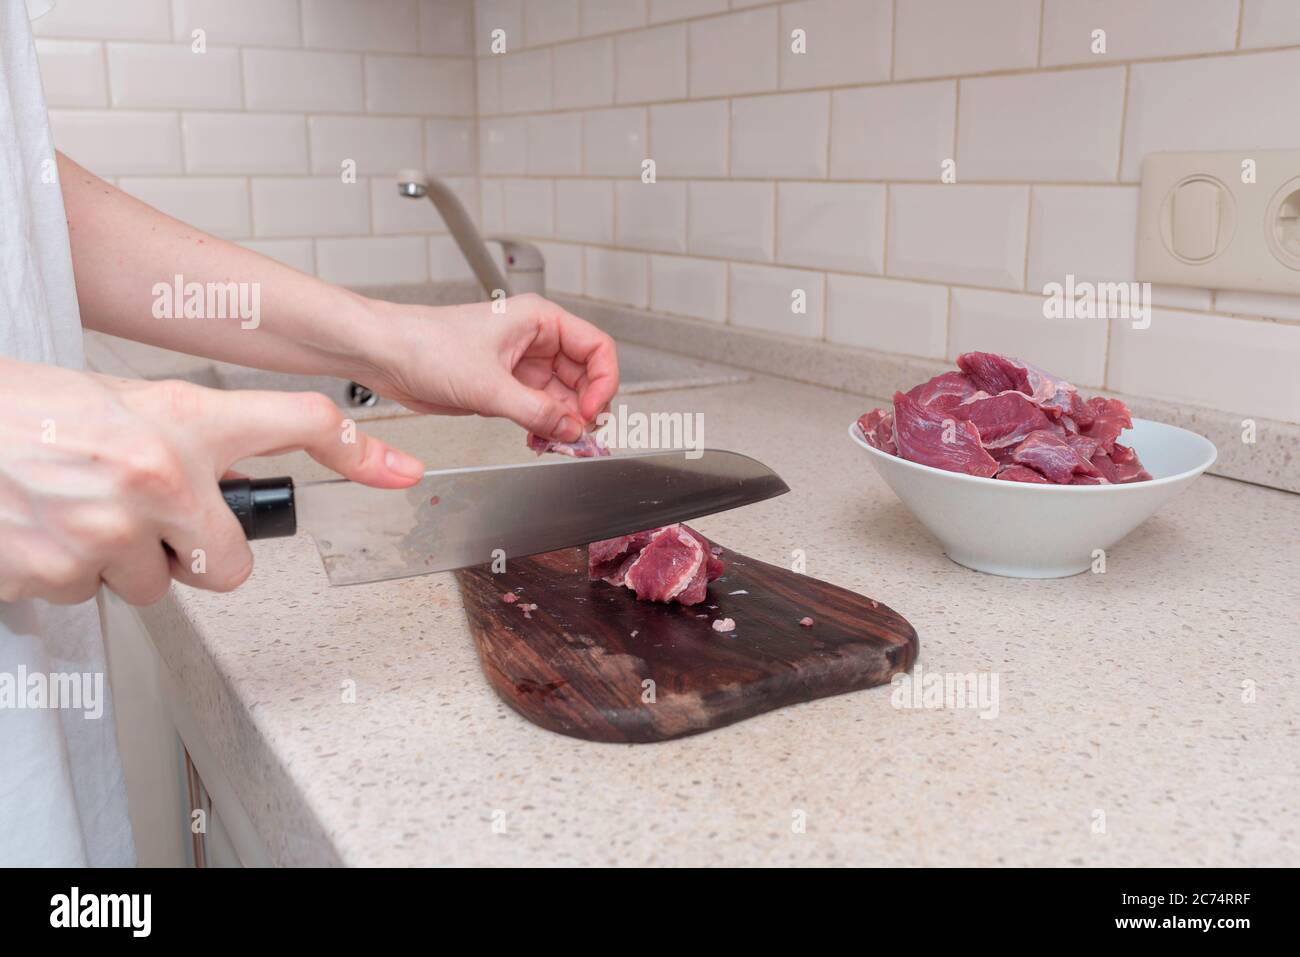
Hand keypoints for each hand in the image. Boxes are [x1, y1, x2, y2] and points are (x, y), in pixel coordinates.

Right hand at [0, 359, 424, 604]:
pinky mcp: (63, 573)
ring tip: (81, 511)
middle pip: (234, 564)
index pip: (298, 422)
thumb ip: (190, 440)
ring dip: (125, 564)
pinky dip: (71, 573)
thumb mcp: (126, 403)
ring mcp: (113, 529)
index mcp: (182, 419)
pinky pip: (93, 597)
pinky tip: (46, 528)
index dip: (358, 449)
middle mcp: (159, 473)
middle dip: (199, 556)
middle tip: (152, 522)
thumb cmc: (26, 412)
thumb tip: (230, 485)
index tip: (396, 468)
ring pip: (157, 587)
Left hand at [356, 294, 619, 441]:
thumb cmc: (425, 343)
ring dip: (563, 424)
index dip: (603, 383)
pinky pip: (539, 412)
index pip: (597, 349)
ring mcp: (521, 367)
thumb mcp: (487, 384)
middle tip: (578, 437)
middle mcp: (535, 342)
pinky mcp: (504, 389)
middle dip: (584, 410)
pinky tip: (539, 441)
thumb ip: (535, 411)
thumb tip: (570, 430)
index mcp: (539, 321)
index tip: (593, 412)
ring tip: (557, 443)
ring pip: (562, 400)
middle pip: (584, 378)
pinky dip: (544, 429)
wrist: (385, 356)